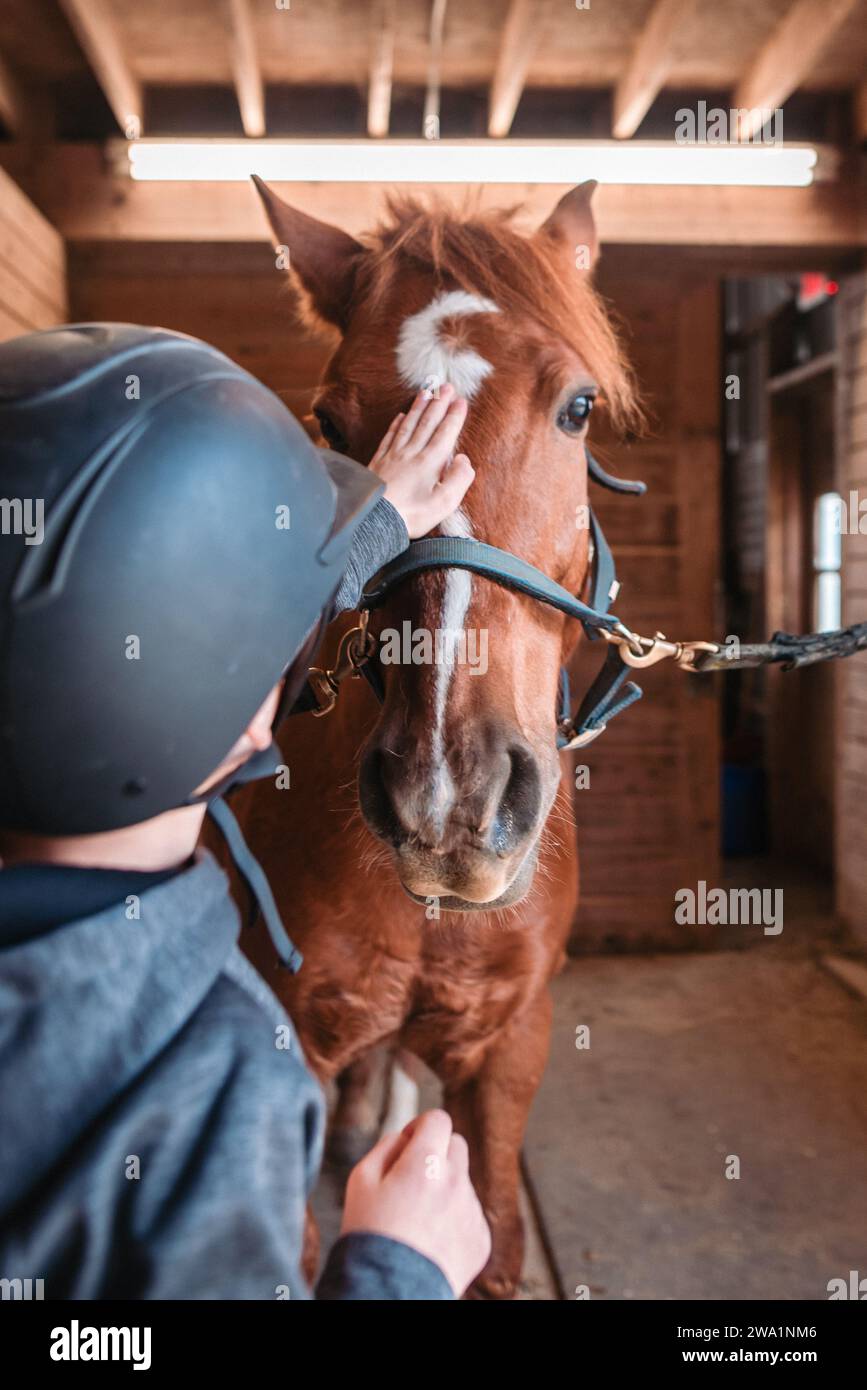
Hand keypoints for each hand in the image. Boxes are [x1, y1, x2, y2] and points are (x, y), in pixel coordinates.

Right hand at [340, 1108, 490, 1296]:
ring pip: (463, 1181)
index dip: (421, 1126)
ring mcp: (471, 1211)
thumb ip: (387, 1146)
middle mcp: (456, 1182)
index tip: (410, 1142)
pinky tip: (431, 1238)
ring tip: (417, 1218)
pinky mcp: (481, 1238)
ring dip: (445, 1187)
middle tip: (413, 1177)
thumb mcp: (360, 1179)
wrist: (389, 1290)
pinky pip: (470, 1213)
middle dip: (436, 1152)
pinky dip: (454, 1218)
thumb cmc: (370, 1235)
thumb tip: (406, 1137)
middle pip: (456, 1145)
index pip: (438, 1119)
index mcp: (425, 1163)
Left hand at [369, 383, 473, 538]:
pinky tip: (401, 416)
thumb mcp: (444, 503)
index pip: (445, 433)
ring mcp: (393, 456)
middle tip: (447, 386)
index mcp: (430, 462)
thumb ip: (459, 479)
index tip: (461, 401)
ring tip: (426, 392)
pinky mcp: (379, 462)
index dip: (454, 416)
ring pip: (408, 425)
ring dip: (418, 407)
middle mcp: (412, 453)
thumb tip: (464, 459)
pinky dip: (397, 424)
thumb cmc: (411, 515)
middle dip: (439, 403)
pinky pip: (390, 436)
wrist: (374, 520)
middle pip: (427, 423)